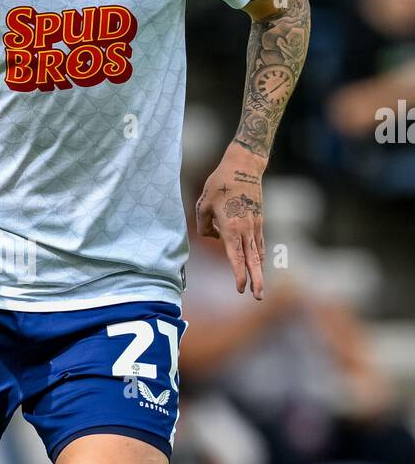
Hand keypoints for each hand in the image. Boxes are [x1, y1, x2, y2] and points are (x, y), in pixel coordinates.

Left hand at [196, 144, 265, 298]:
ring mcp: (255, 225)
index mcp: (232, 227)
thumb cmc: (220, 184)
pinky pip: (259, 243)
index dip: (238, 274)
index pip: (235, 256)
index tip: (239, 288)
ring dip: (259, 271)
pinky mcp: (259, 220)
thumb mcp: (203, 204)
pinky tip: (258, 265)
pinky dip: (258, 256)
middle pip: (252, 260)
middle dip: (256, 280)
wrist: (244, 166)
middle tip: (259, 297)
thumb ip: (204, 225)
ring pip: (258, 253)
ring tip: (259, 288)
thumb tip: (211, 236)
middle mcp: (246, 229)